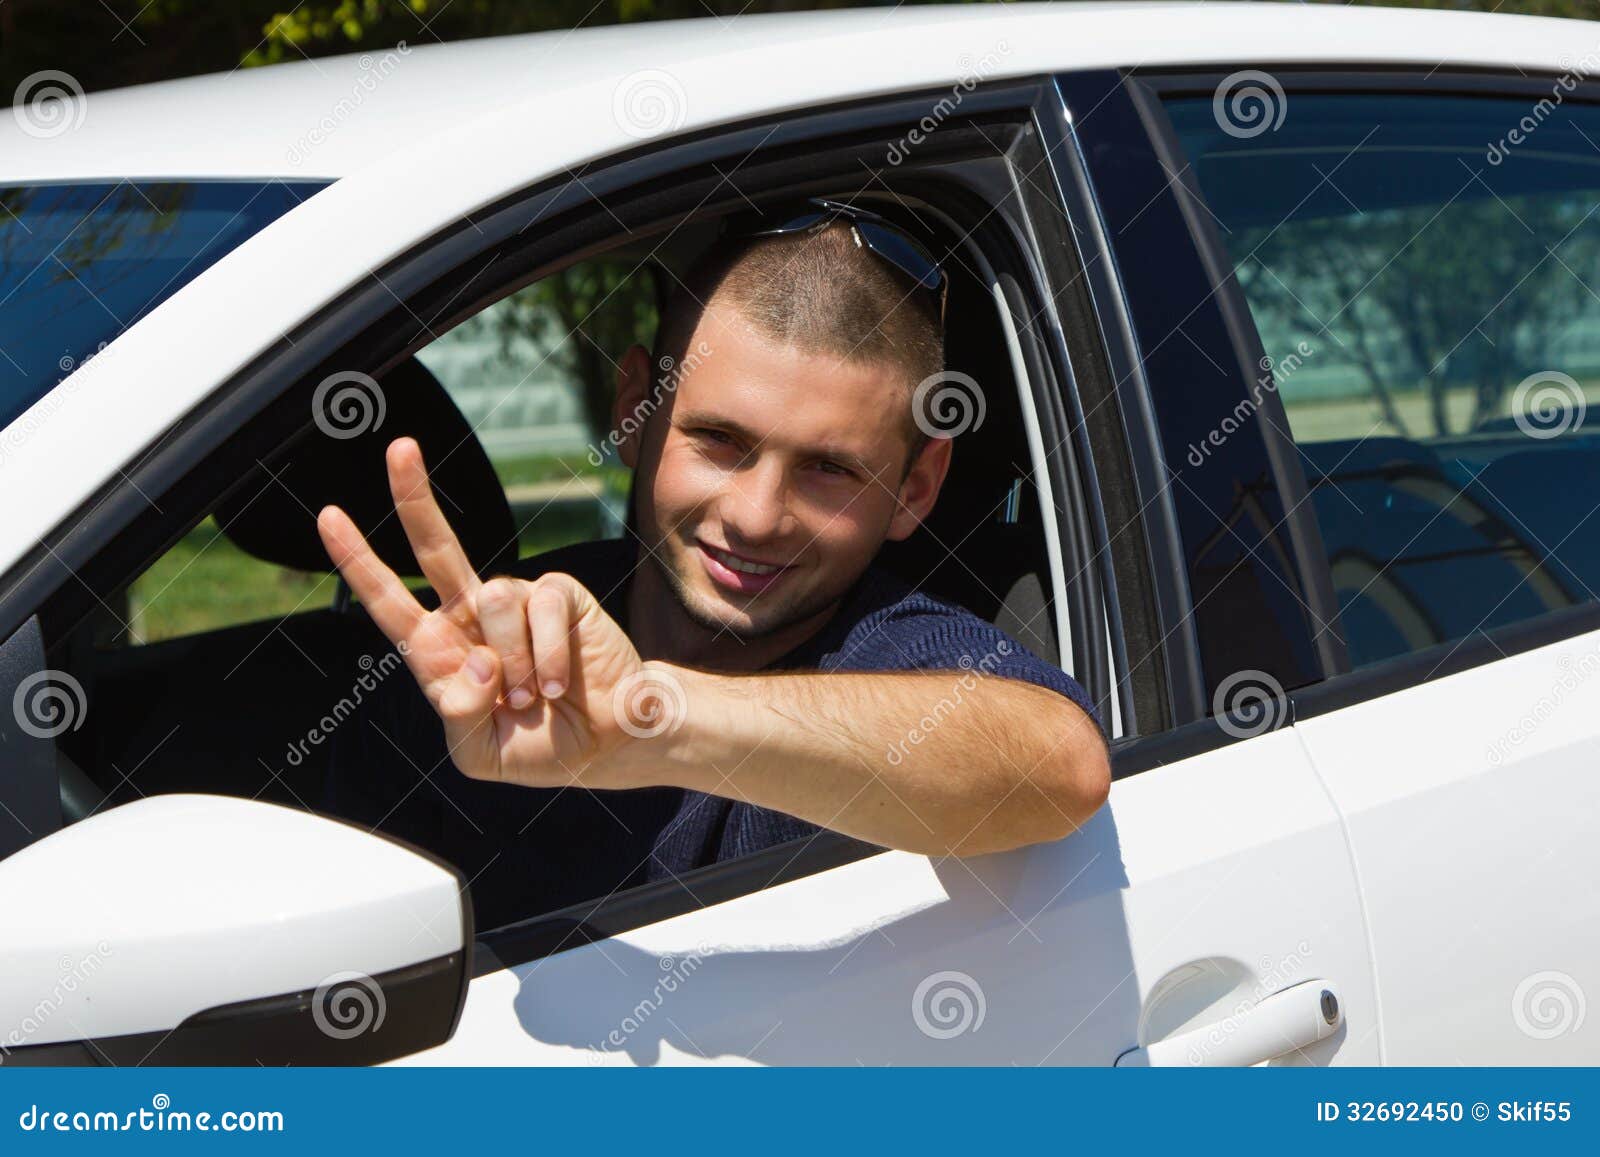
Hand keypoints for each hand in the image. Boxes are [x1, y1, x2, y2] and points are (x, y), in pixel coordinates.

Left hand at [315, 436, 655, 788]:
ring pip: (491, 600)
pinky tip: (557, 682)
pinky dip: (547, 658)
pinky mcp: (558, 596)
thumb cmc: (540, 747)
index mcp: (442, 653)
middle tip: (399, 447)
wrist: (607, 745)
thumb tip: (476, 659)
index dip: (359, 561)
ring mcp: (516, 603)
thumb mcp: (479, 752)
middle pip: (435, 549)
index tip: (328, 516)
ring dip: (513, 664)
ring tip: (531, 697)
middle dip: (413, 497)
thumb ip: (459, 713)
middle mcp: (473, 619)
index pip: (391, 603)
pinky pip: (539, 608)